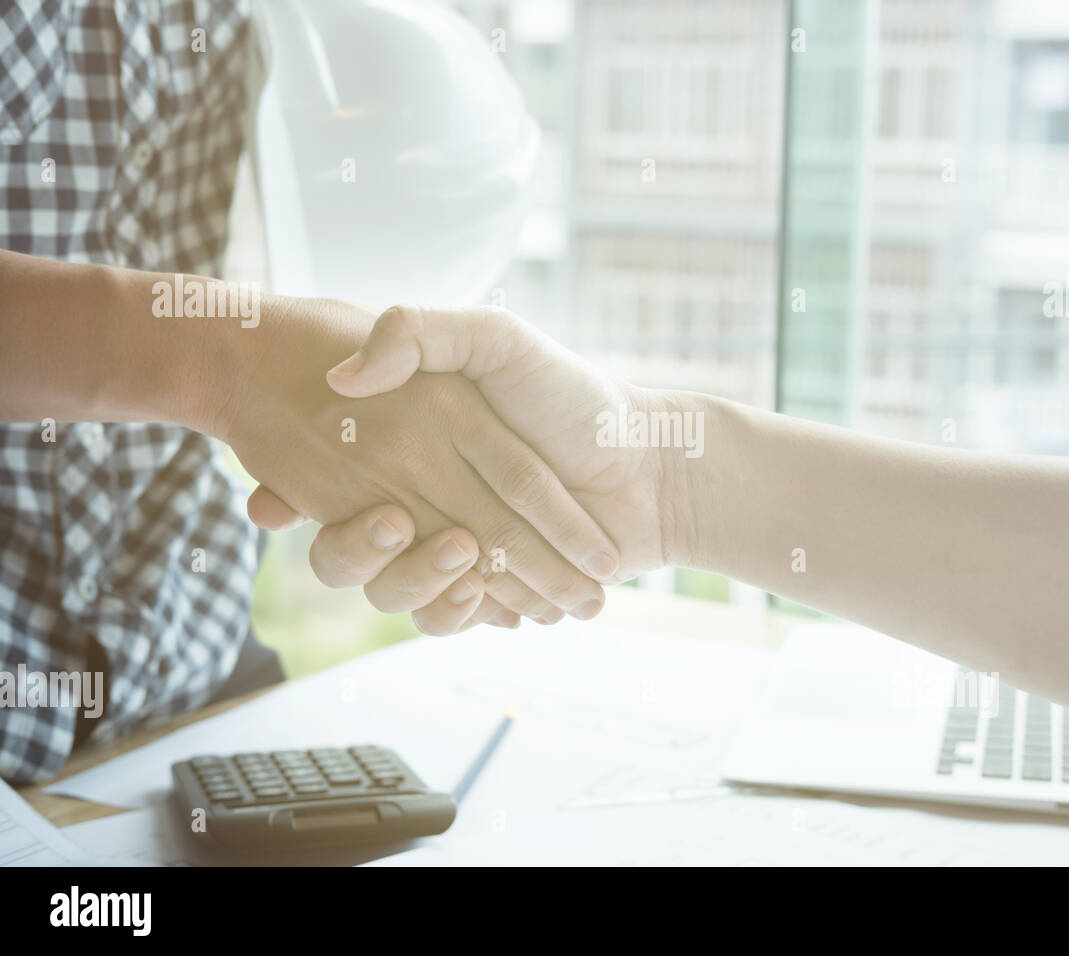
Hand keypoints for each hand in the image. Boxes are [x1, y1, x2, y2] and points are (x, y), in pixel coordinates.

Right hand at [217, 295, 619, 632]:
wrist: (647, 464)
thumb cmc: (573, 397)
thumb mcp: (497, 341)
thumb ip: (420, 332)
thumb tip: (344, 378)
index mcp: (404, 444)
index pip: (325, 479)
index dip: (298, 492)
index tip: (303, 495)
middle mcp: (417, 500)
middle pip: (350, 549)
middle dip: (364, 550)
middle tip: (400, 524)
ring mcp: (449, 551)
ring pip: (395, 592)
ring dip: (422, 584)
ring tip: (467, 561)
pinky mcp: (484, 593)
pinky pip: (448, 619)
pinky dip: (466, 612)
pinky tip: (498, 597)